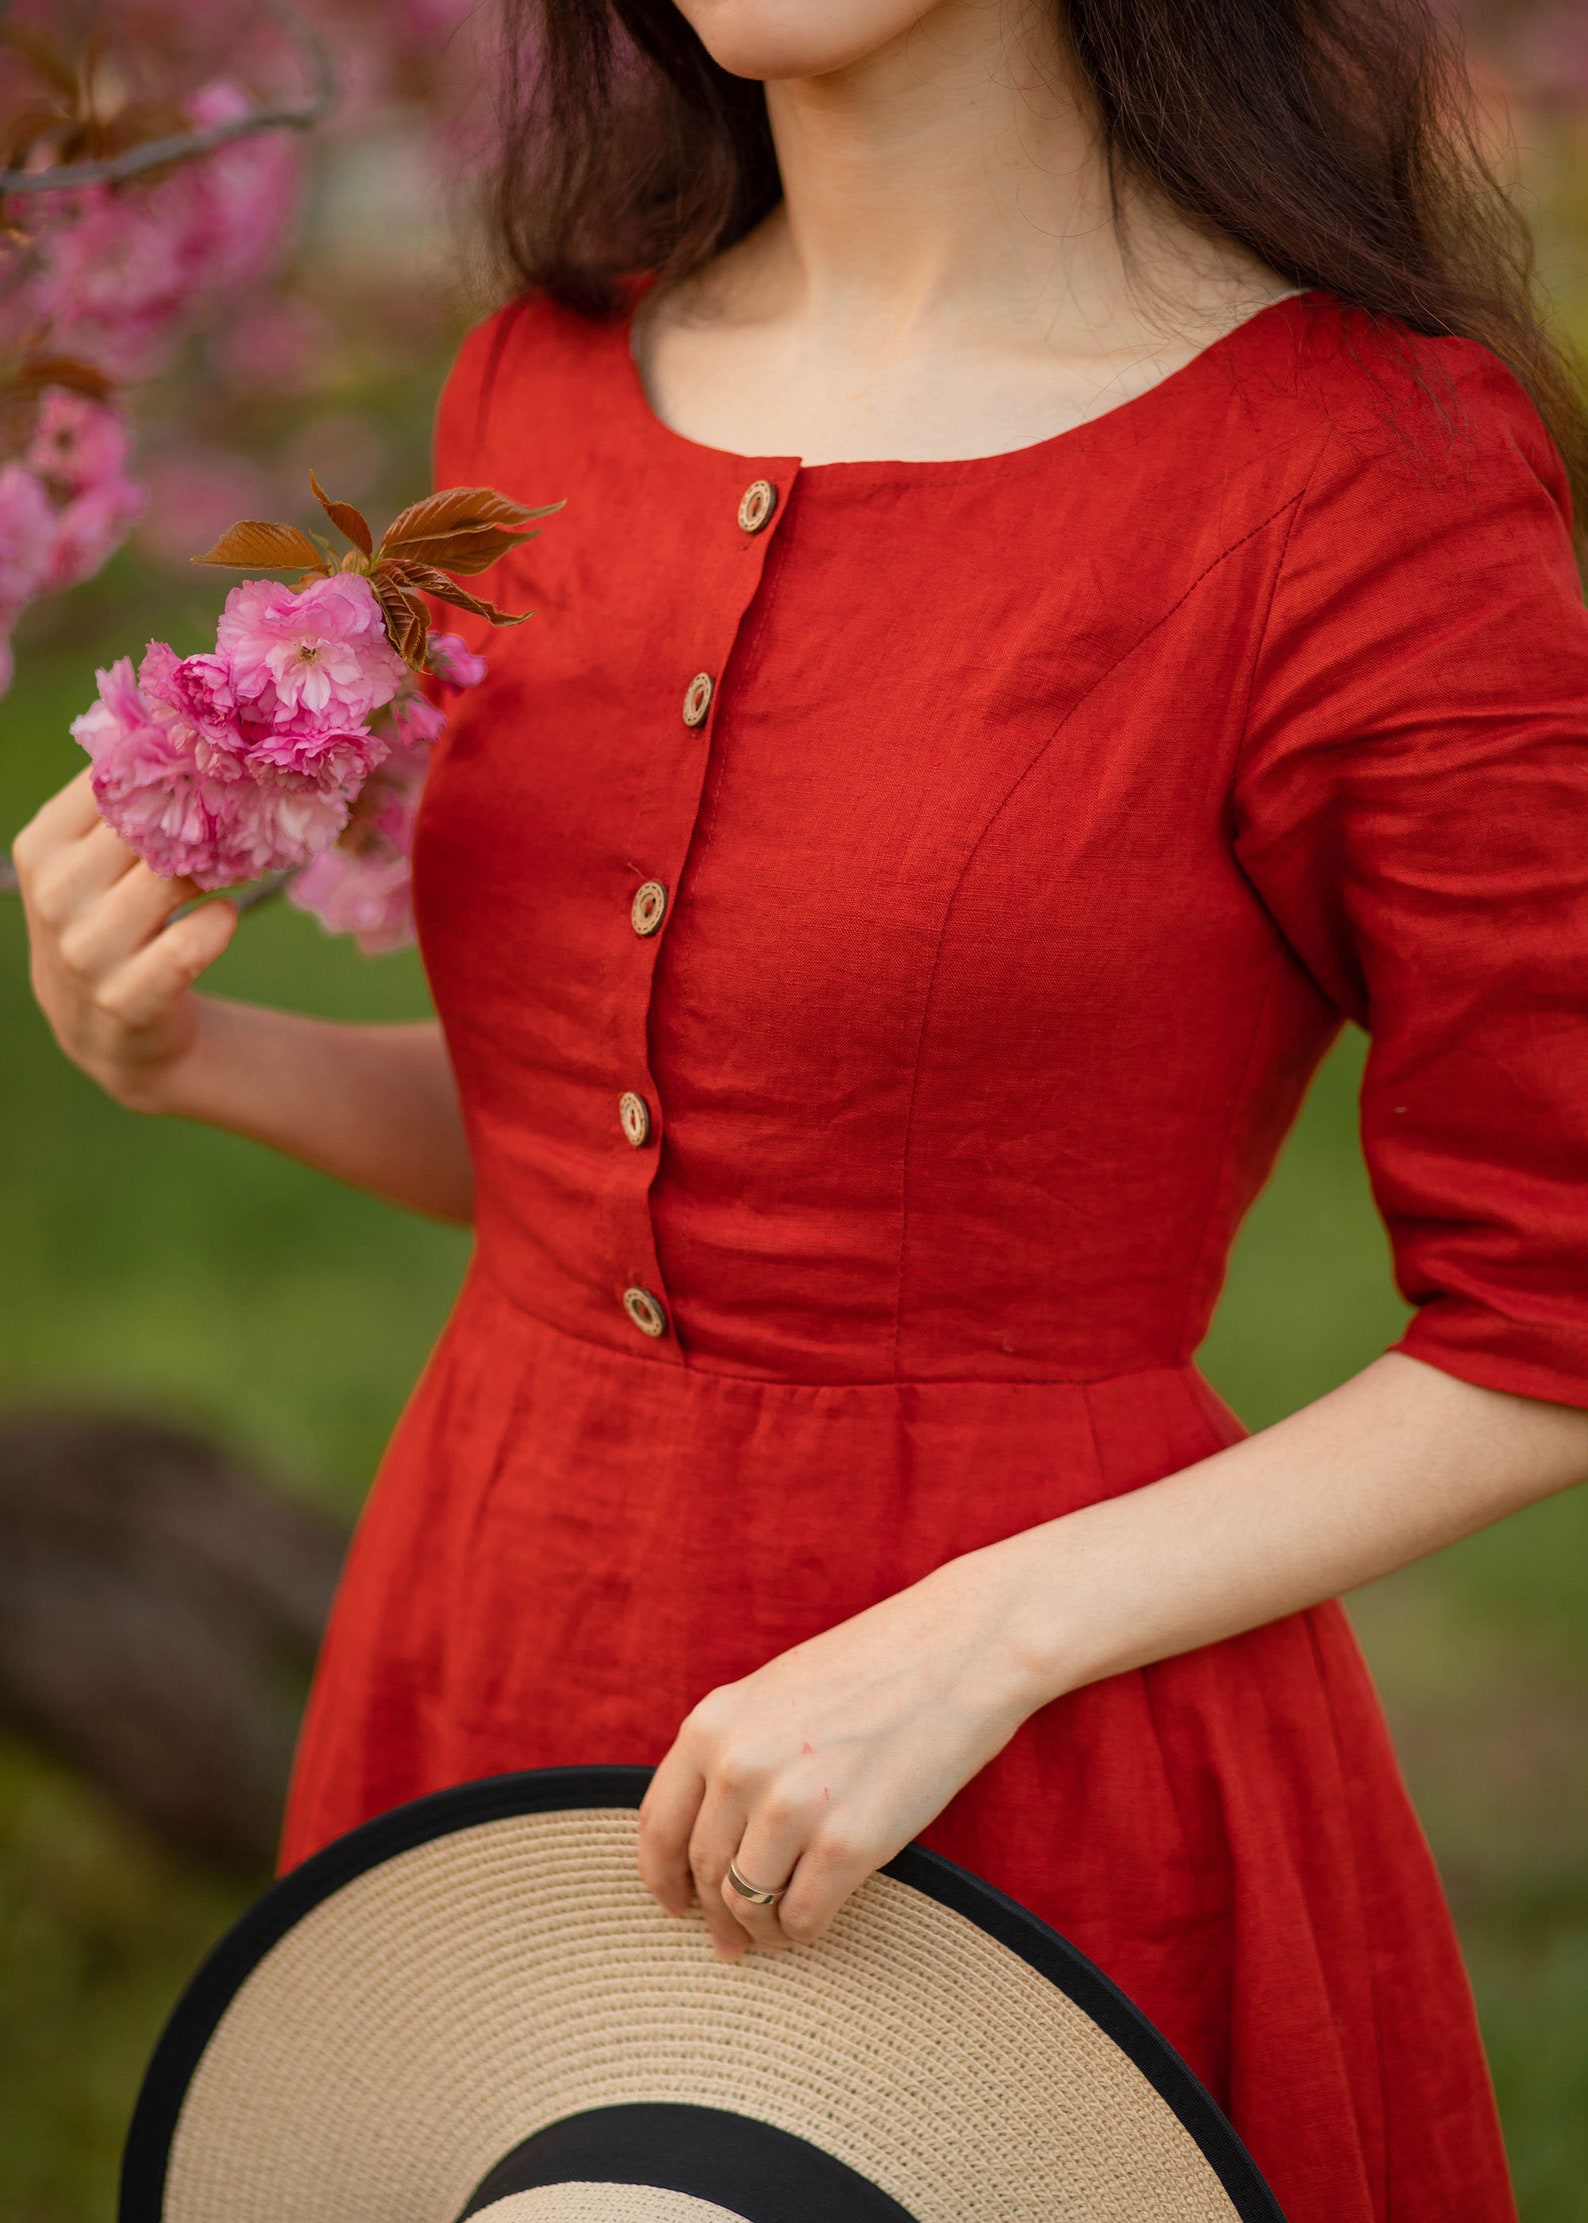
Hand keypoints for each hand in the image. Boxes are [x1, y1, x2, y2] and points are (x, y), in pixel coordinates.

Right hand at [13, 770, 237, 1111]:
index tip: (219, 750)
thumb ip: (125, 801)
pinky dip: (218, 924)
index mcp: (42, 845)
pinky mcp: (127, 997)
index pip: (107, 779)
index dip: (169, 760)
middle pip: (144, 826)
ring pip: (171, 879)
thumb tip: (181, 721)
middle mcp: (55, 894)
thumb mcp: (97, 860)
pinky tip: (224, 915)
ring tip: (250, 852)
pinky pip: (191, 944)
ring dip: (221, 863)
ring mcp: (86, 950)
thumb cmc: (113, 919)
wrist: (110, 1029)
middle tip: (255, 795)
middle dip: (205, 809)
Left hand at [636, 1545, 1046, 1959]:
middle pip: (705, 1871)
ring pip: (747, 1903)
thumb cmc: (873, 1668)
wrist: (962, 1648)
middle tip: (731, 1941)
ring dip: (759, 1929)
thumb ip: (733, 1753)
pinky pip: (802, 1917)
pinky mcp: (848, 1843)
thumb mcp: (775, 1694)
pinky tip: (815, 1920)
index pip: (659, 1826)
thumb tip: (707, 1843)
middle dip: (715, 1915)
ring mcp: (792, 1806)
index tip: (675, 1906)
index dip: (662, 1879)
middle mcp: (739, 1766)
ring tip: (775, 1933)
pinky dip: (804, 1930)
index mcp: (712, 1723)